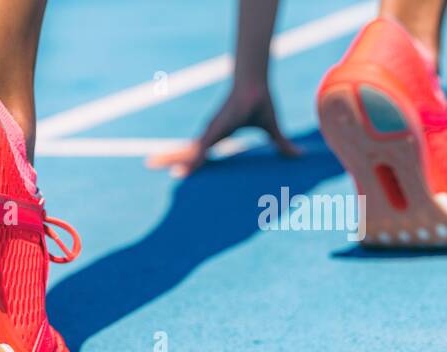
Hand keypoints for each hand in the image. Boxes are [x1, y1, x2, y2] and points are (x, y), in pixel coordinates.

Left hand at [145, 85, 300, 177]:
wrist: (255, 84)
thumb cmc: (260, 102)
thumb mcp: (272, 130)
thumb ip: (281, 145)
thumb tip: (298, 155)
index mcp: (219, 135)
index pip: (200, 152)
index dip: (188, 161)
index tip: (175, 172)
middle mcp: (210, 133)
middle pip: (186, 150)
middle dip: (168, 157)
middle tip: (148, 164)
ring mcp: (210, 132)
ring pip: (187, 151)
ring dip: (171, 159)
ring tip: (152, 164)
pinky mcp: (215, 131)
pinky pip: (200, 151)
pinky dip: (190, 161)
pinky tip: (180, 171)